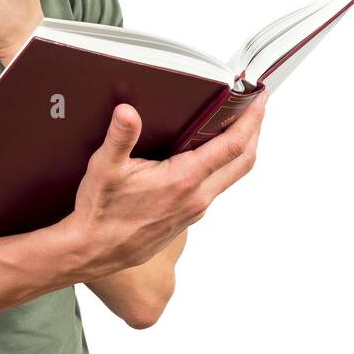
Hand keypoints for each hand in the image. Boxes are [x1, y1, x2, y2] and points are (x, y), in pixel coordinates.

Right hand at [67, 88, 268, 278]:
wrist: (93, 253)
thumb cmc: (100, 213)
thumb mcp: (105, 169)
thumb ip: (119, 137)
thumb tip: (127, 112)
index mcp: (184, 180)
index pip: (233, 146)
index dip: (252, 120)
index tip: (260, 100)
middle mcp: (197, 197)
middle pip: (243, 161)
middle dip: (254, 131)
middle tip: (255, 107)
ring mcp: (194, 210)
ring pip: (231, 176)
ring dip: (240, 150)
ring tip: (236, 126)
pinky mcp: (187, 218)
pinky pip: (216, 188)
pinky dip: (223, 166)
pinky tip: (207, 155)